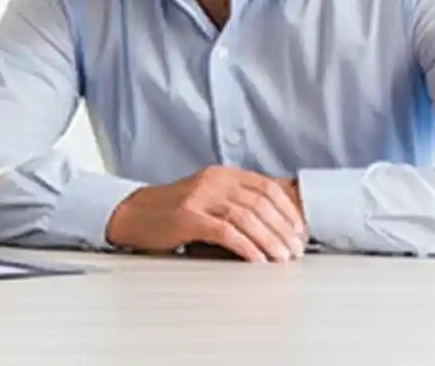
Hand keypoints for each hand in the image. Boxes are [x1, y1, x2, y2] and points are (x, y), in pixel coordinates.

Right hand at [106, 165, 306, 262]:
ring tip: (281, 259)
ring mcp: (198, 197)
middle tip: (294, 251)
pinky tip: (256, 260)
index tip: (300, 232)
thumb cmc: (174, 213)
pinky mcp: (187, 216)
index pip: (266, 188)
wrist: (134, 215)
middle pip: (260, 204)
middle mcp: (212, 180)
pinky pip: (225, 231)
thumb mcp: (208, 198)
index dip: (288, 211)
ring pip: (246, 217)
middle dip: (282, 230)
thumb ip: (236, 203)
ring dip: (269, 241)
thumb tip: (277, 224)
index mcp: (222, 174)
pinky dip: (246, 247)